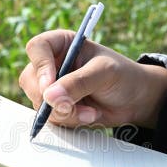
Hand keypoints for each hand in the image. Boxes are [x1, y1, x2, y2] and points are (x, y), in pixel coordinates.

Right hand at [19, 30, 166, 127]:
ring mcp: (52, 88)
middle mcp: (52, 65)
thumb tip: (50, 96)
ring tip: (92, 111)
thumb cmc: (123, 76)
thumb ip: (78, 83)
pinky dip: (70, 121)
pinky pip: (51, 118)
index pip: (37, 48)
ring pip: (41, 104)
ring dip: (66, 113)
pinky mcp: (56, 107)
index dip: (40, 66)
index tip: (50, 85)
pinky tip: (90, 115)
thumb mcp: (105, 73)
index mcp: (61, 45)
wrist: (135, 100)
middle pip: (31, 80)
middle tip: (72, 106)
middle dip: (52, 99)